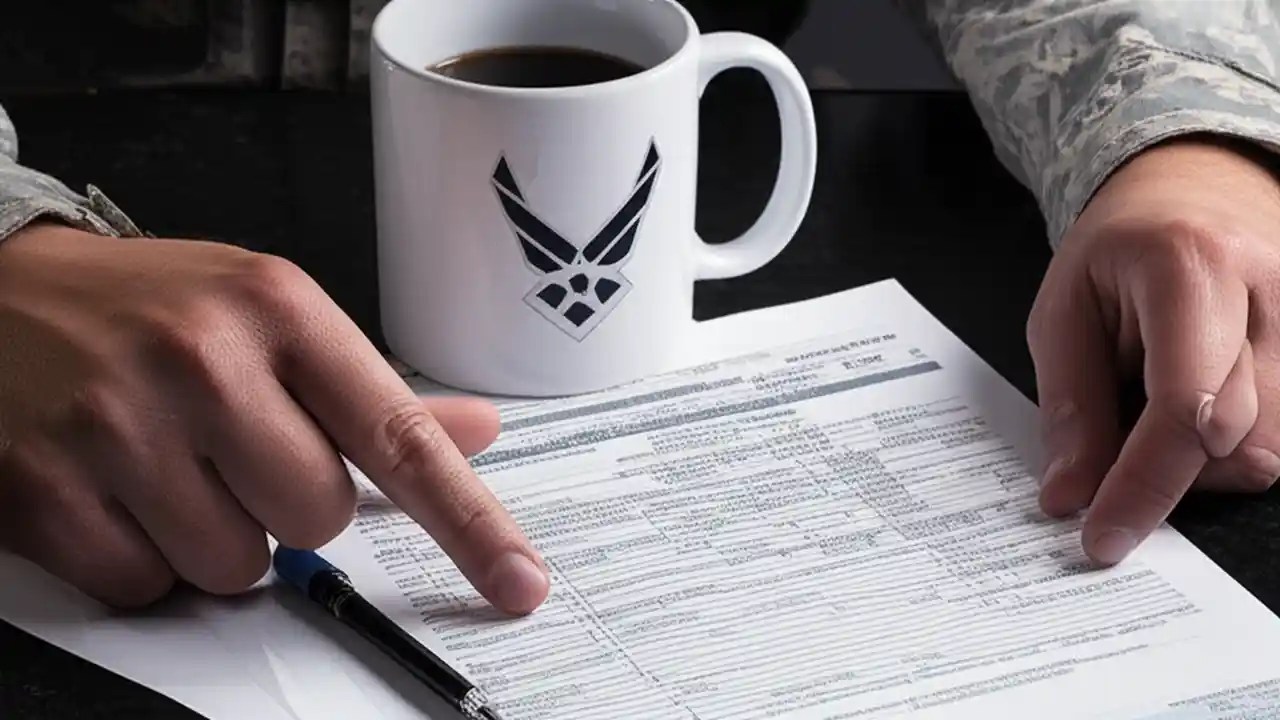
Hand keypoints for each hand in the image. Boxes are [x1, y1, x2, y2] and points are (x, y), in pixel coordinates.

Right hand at [0, 224, 549, 612]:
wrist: (1, 292)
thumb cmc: (148, 308)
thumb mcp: (267, 315)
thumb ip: (372, 389)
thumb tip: (476, 431)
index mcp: (277, 309)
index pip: (398, 435)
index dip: (469, 521)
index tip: (518, 579)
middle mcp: (202, 359)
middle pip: (320, 519)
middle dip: (286, 504)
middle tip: (232, 448)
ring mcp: (118, 425)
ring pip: (238, 566)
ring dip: (215, 537)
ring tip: (167, 463)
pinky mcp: (45, 489)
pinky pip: (147, 587)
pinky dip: (142, 558)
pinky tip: (116, 489)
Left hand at [1029, 136, 1279, 564]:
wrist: (1192, 189)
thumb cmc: (1117, 252)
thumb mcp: (1063, 314)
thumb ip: (1071, 408)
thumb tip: (1071, 497)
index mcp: (1192, 266)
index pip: (1183, 408)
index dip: (1142, 486)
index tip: (1103, 537)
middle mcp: (1274, 289)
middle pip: (1241, 440)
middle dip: (1169, 473)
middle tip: (1118, 447)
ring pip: (1275, 446)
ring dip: (1207, 461)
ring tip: (1161, 410)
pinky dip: (1237, 444)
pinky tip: (1202, 409)